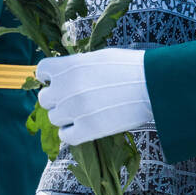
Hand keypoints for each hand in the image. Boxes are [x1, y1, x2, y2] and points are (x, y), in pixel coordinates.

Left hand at [36, 48, 152, 146]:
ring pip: (54, 118)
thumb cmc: (131, 68)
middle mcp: (67, 87)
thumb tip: (64, 75)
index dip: (49, 77)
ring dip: (66, 117)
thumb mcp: (99, 58)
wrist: (153, 85)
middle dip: (57, 99)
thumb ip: (77, 67)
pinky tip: (84, 127)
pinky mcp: (88, 129)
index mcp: (70, 66)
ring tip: (84, 113)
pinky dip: (73, 133)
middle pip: (45, 99)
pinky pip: (66, 136)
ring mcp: (76, 110)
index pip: (42, 71)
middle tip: (74, 100)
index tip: (58, 82)